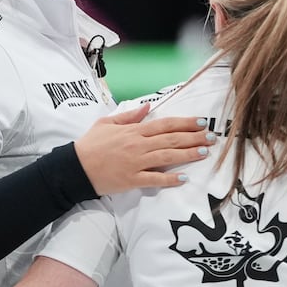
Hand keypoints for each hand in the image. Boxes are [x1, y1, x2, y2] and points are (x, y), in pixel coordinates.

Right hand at [74, 103, 213, 194]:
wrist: (75, 168)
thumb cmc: (90, 144)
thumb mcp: (107, 123)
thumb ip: (129, 116)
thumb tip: (147, 107)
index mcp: (134, 130)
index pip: (165, 124)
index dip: (185, 123)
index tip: (201, 122)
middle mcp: (138, 145)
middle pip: (172, 139)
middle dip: (194, 137)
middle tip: (212, 137)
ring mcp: (136, 162)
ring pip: (168, 156)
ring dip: (188, 154)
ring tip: (204, 153)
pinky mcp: (132, 179)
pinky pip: (155, 178)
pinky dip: (170, 178)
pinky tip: (184, 178)